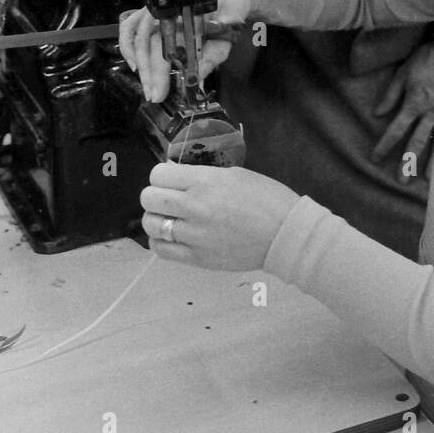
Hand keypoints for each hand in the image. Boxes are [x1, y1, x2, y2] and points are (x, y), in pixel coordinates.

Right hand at [119, 0, 256, 101]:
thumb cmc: (232, 3)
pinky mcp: (152, 8)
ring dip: (139, 63)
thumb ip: (214, 54)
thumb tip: (193, 79)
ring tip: (146, 85)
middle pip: (150, 42)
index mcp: (186, 9)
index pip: (167, 41)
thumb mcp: (230, 29)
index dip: (161, 69)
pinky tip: (135, 64)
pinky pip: (131, 25)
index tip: (161, 90)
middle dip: (150, 73)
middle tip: (154, 96)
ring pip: (138, 36)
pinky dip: (129, 45)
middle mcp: (166, 5)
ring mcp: (157, 5)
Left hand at [140, 161, 297, 269]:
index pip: (159, 174)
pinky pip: (161, 249)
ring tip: (170, 218)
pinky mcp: (197, 258)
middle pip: (148, 198)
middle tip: (170, 198)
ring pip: (150, 224)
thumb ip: (204, 177)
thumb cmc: (267, 199)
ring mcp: (194, 235)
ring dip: (156, 218)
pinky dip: (160, 241)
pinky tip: (172, 236)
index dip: (163, 175)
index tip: (172, 180)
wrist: (285, 234)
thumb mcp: (235, 174)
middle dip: (156, 195)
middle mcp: (195, 207)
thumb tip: (181, 180)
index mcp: (205, 181)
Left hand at [371, 41, 433, 175]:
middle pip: (417, 142)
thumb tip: (377, 114)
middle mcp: (430, 112)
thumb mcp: (403, 73)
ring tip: (429, 180)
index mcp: (414, 103)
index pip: (396, 129)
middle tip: (401, 181)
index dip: (385, 145)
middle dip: (408, 162)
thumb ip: (390, 95)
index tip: (376, 158)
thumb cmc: (425, 59)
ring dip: (433, 162)